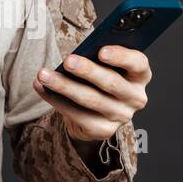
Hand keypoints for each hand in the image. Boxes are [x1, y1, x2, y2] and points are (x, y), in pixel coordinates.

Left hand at [33, 45, 150, 141]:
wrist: (95, 112)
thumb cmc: (99, 78)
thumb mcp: (104, 65)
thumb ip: (97, 57)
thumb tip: (75, 55)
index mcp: (140, 75)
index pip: (138, 63)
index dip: (121, 57)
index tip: (101, 50)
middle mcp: (135, 97)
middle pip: (112, 83)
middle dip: (88, 71)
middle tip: (68, 61)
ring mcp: (121, 116)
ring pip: (91, 100)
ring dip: (65, 86)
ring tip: (44, 74)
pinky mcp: (103, 130)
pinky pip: (77, 115)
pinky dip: (56, 100)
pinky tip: (41, 87)